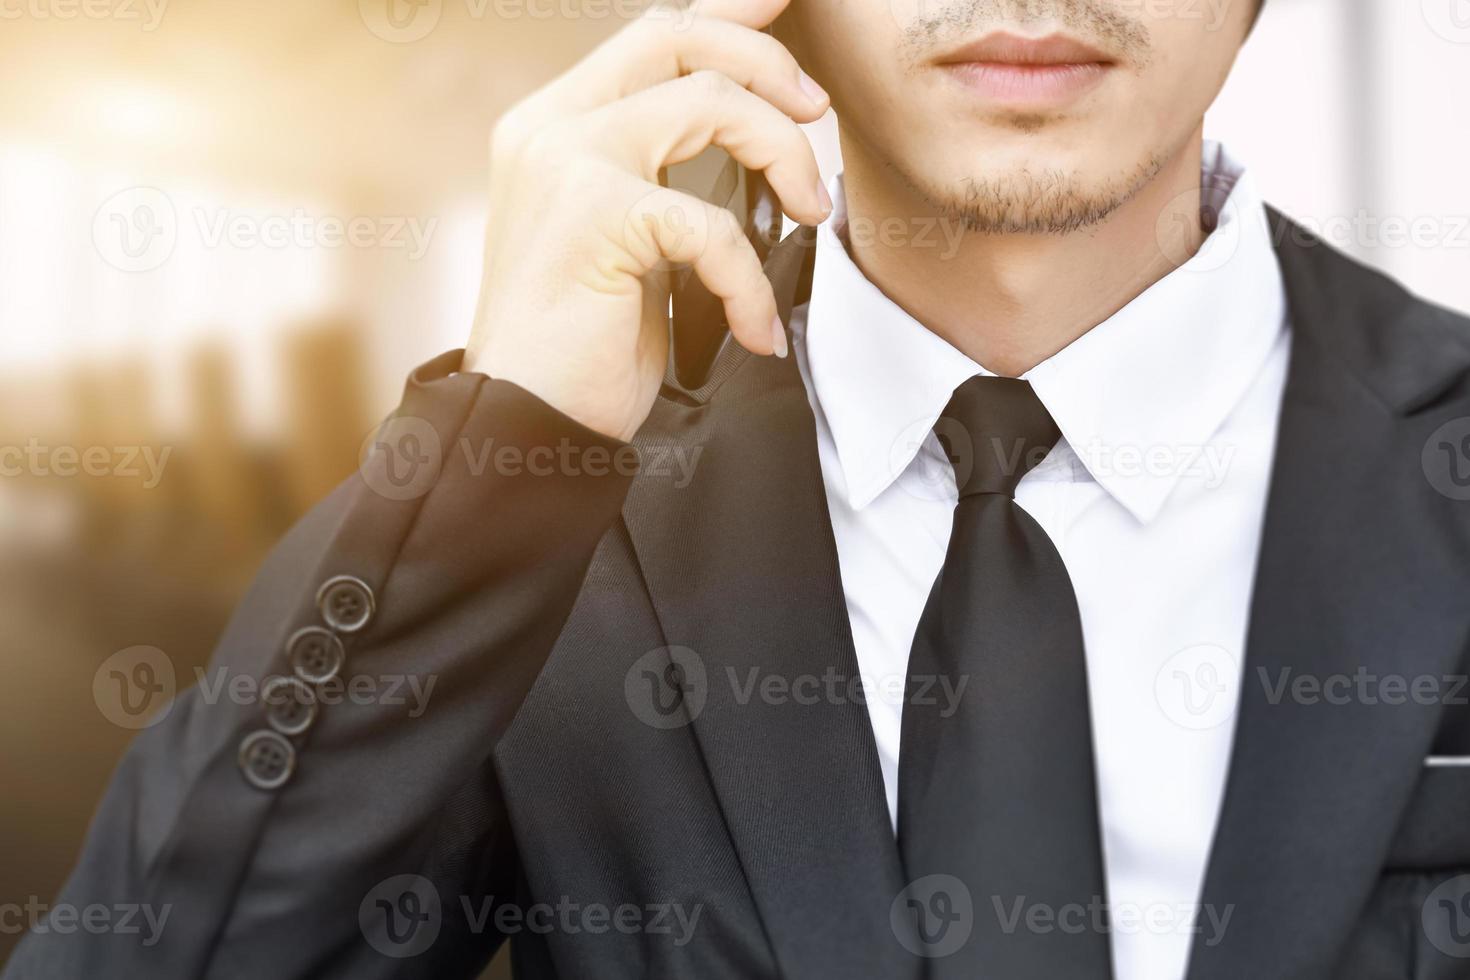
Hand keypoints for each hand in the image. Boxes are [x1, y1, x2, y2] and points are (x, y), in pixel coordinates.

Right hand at [463, 0, 831, 441]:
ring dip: (783, 155)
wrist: (527, 422)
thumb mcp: (625, 238)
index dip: (728, 13)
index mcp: (552, 124)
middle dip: (767, 62)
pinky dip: (750, 280)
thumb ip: (662, 171)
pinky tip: (755, 330)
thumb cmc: (579, 345)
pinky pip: (713, 223)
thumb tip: (738, 127)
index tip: (782, 3)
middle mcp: (549, 127)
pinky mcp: (595, 216)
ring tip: (805, 215)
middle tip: (816, 115)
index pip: (651, 36)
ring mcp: (566, 163)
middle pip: (678, 38)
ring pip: (712, 102)